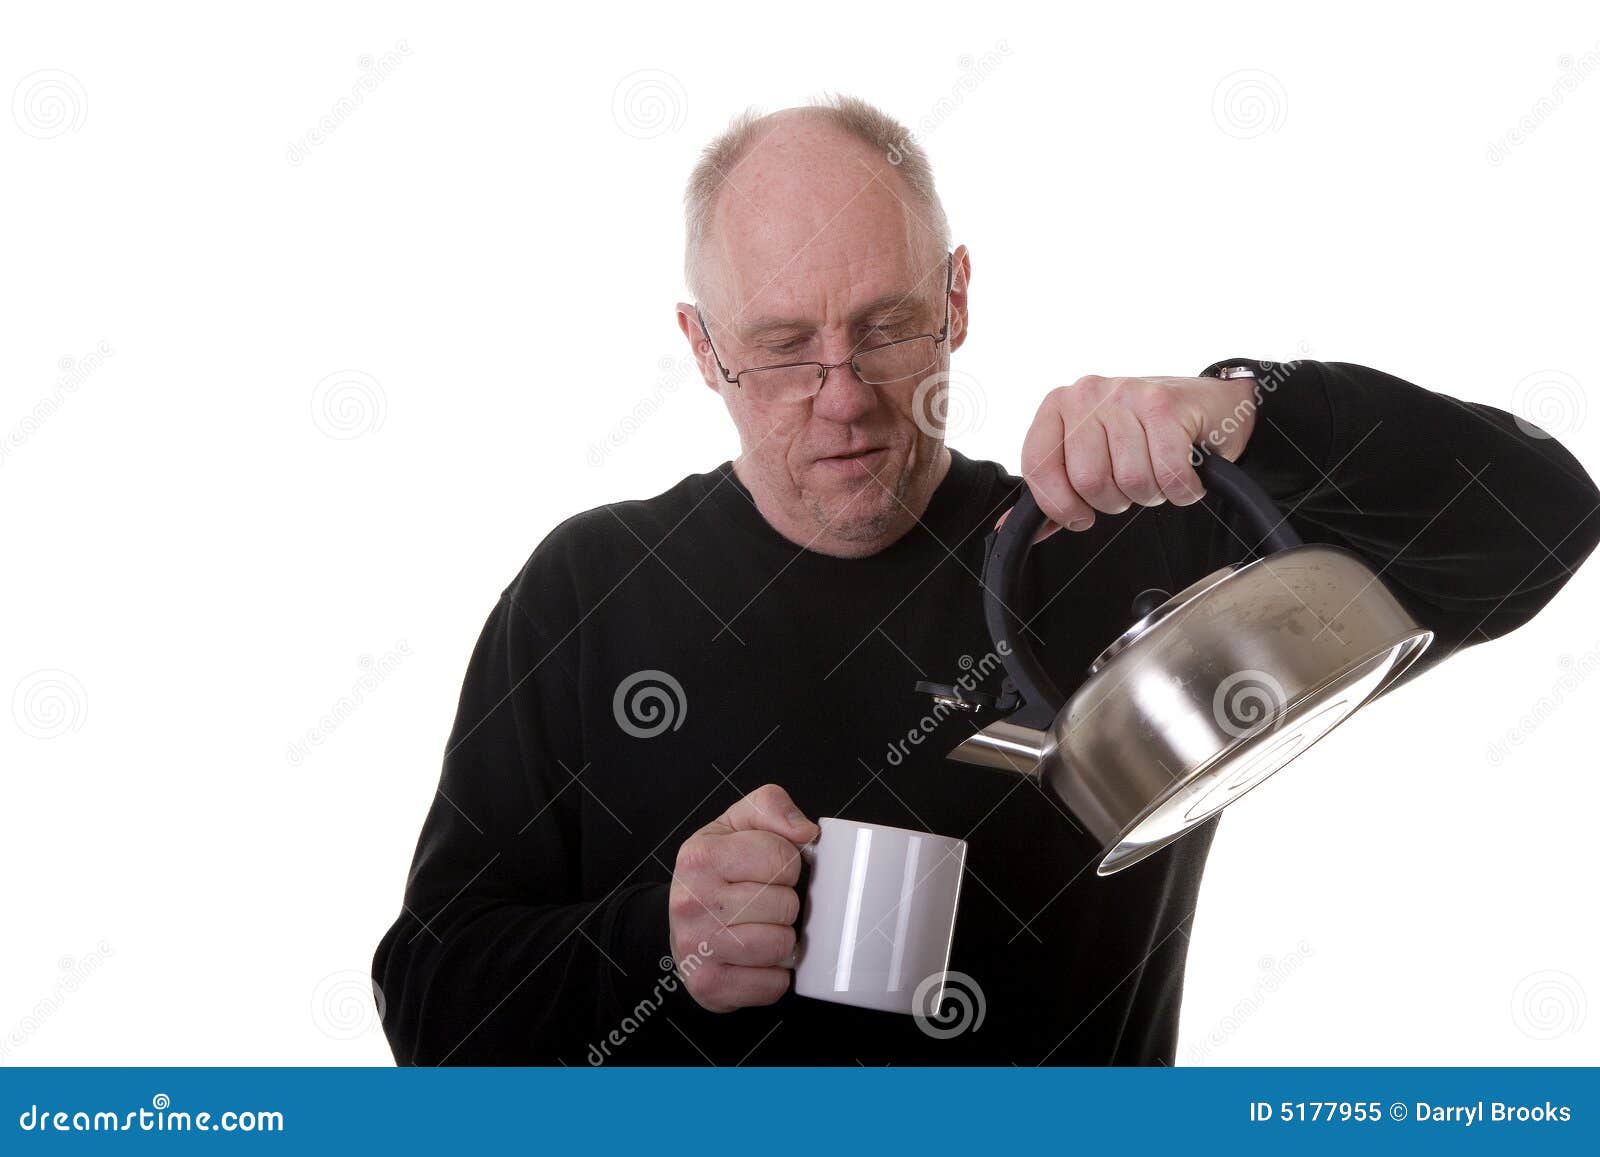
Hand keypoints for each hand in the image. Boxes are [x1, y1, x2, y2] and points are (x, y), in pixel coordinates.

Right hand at [668, 784, 819, 1012]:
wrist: (682, 921)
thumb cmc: (717, 871)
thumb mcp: (738, 824)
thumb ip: (771, 806)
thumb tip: (805, 832)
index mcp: (701, 857)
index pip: (782, 859)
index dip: (788, 864)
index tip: (770, 870)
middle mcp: (692, 902)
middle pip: (785, 905)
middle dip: (785, 903)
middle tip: (764, 903)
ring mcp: (698, 948)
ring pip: (780, 945)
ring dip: (782, 940)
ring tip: (762, 929)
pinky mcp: (709, 986)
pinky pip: (772, 984)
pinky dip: (774, 975)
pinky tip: (756, 960)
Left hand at [1010, 373, 1257, 540]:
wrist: (1207, 405)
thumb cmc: (1142, 435)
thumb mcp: (1088, 455)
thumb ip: (1051, 490)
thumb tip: (1008, 528)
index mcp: (1057, 406)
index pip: (1038, 467)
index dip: (1059, 505)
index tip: (1079, 514)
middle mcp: (1086, 394)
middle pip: (1088, 480)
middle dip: (1113, 501)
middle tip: (1128, 487)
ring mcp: (1126, 395)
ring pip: (1129, 480)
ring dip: (1150, 494)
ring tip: (1156, 473)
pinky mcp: (1165, 405)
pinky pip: (1168, 474)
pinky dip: (1181, 490)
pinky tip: (1182, 475)